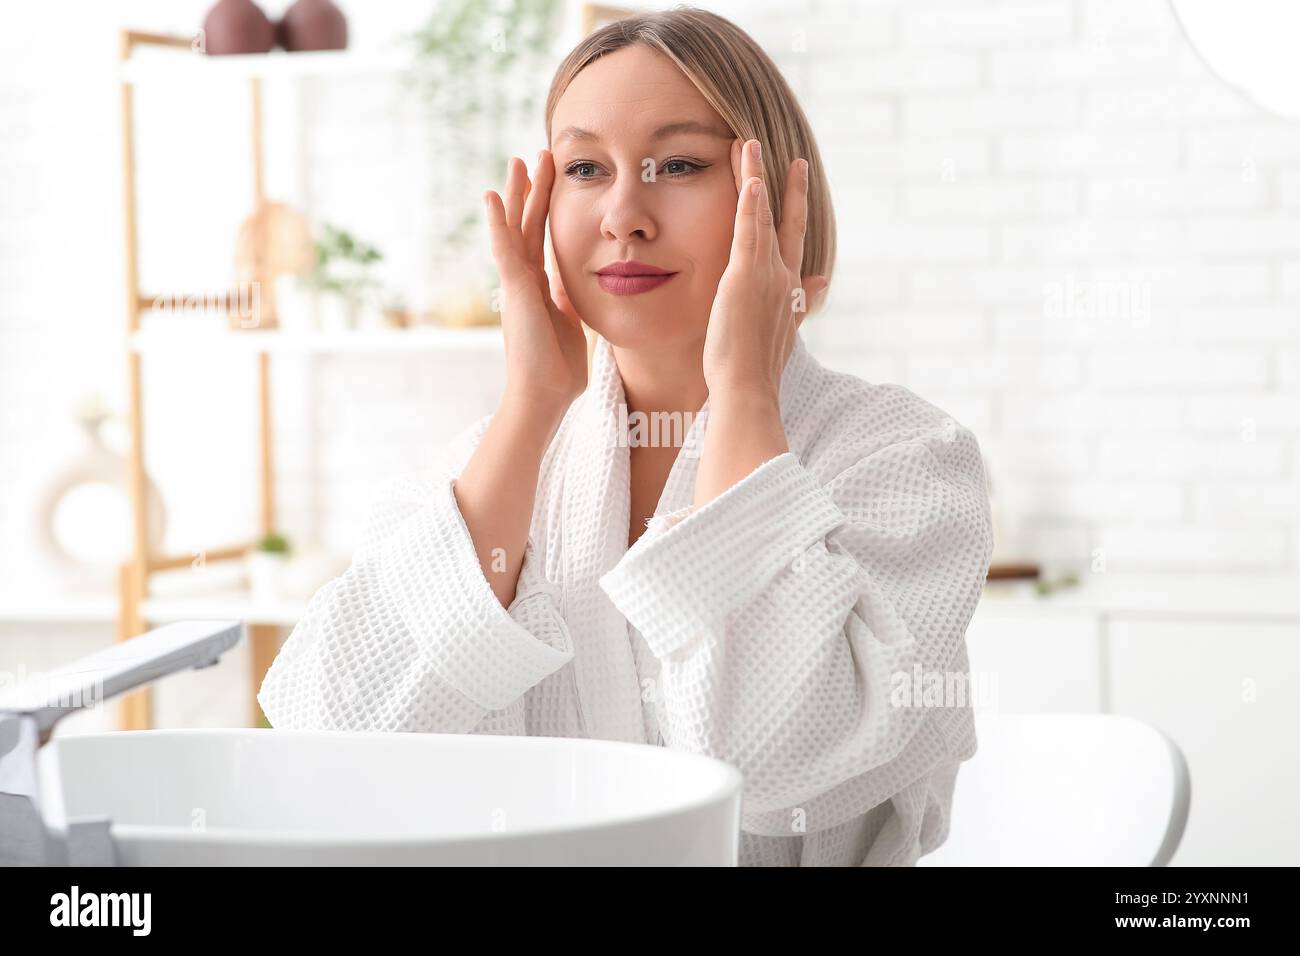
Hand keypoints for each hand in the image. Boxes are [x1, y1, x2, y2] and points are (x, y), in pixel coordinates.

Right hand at [483, 149, 587, 411]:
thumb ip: (566, 299)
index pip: (541, 236)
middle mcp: (524, 280)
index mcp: (539, 286)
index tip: (553, 176)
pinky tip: (493, 197)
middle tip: (536, 154)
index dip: (546, 207)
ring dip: (515, 195)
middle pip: (527, 224)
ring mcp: (517, 284)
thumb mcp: (569, 322)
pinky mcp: (515, 291)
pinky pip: (504, 250)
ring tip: (516, 161)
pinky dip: (498, 223)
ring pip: (514, 229)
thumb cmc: (558, 368)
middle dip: (532, 189)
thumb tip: (571, 284)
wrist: (546, 395)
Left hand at [702, 137, 828, 400]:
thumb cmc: (757, 369)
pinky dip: (751, 203)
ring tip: (749, 144)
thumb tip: (821, 281)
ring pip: (762, 215)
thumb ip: (801, 303)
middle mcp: (782, 277)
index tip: (797, 187)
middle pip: (786, 222)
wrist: (748, 386)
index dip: (794, 212)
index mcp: (788, 290)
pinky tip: (750, 176)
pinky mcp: (745, 276)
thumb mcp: (785, 332)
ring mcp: (766, 274)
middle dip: (790, 188)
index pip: (792, 243)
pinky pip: (748, 231)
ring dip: (755, 176)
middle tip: (795, 159)